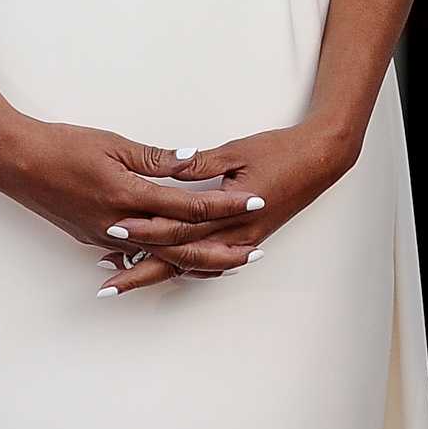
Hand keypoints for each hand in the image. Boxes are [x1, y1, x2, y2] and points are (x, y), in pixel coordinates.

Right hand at [0, 113, 262, 296]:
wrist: (14, 162)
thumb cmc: (63, 144)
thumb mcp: (113, 142)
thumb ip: (155, 157)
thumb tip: (192, 161)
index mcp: (127, 196)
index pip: (188, 206)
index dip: (224, 205)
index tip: (254, 200)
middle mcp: (119, 224)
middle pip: (179, 245)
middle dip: (219, 250)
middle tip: (253, 253)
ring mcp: (104, 236)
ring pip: (158, 255)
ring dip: (193, 262)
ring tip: (225, 264)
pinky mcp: (92, 237)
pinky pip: (135, 255)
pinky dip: (161, 261)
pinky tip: (178, 264)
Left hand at [109, 119, 361, 276]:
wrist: (320, 159)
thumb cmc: (280, 150)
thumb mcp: (237, 151)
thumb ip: (200, 163)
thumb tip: (169, 169)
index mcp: (230, 211)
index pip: (178, 227)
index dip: (145, 230)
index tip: (113, 230)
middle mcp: (235, 234)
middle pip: (179, 258)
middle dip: (141, 268)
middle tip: (107, 278)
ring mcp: (242, 240)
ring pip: (192, 265)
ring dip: (158, 272)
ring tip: (125, 277)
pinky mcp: (247, 238)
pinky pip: (210, 262)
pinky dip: (185, 269)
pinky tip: (166, 269)